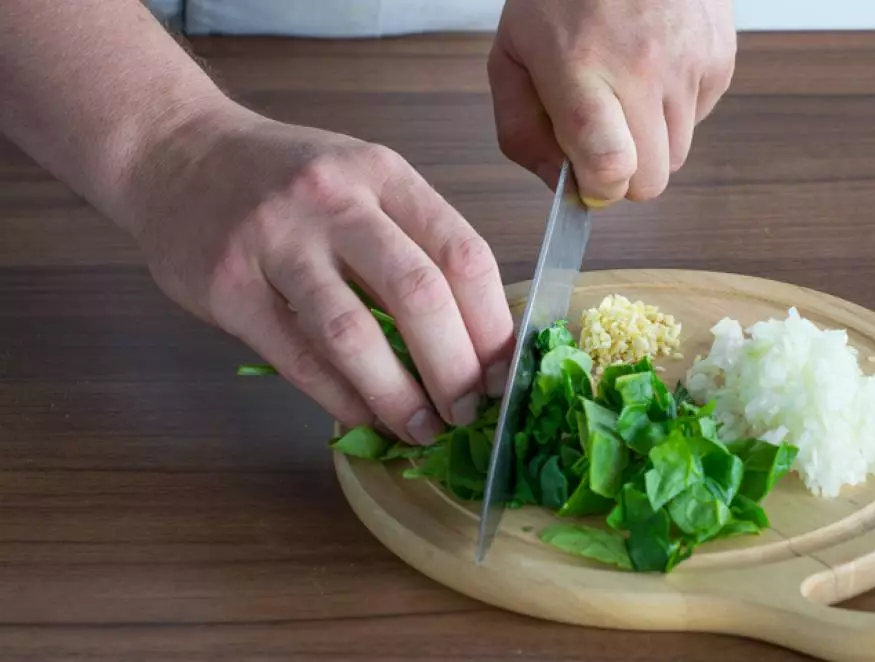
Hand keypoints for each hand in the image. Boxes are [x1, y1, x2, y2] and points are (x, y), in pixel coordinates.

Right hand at [121, 103, 512, 443]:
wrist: (174, 154)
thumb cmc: (286, 178)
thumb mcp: (362, 180)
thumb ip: (414, 241)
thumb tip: (476, 337)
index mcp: (382, 173)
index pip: (463, 252)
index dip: (493, 324)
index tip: (505, 372)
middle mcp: (333, 200)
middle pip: (419, 294)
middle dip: (455, 368)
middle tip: (470, 411)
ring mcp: (275, 242)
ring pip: (353, 334)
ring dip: (399, 395)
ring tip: (424, 429)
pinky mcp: (227, 288)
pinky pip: (298, 358)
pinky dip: (341, 398)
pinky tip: (366, 419)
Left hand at [488, 0, 734, 205]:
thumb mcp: (511, 55)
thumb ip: (521, 130)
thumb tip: (559, 184)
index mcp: (581, 69)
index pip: (610, 165)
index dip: (599, 187)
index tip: (585, 176)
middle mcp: (643, 70)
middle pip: (652, 181)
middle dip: (625, 174)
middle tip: (603, 136)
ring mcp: (689, 65)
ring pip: (678, 155)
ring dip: (651, 141)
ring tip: (627, 91)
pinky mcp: (720, 60)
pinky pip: (700, 118)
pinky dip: (675, 109)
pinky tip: (654, 68)